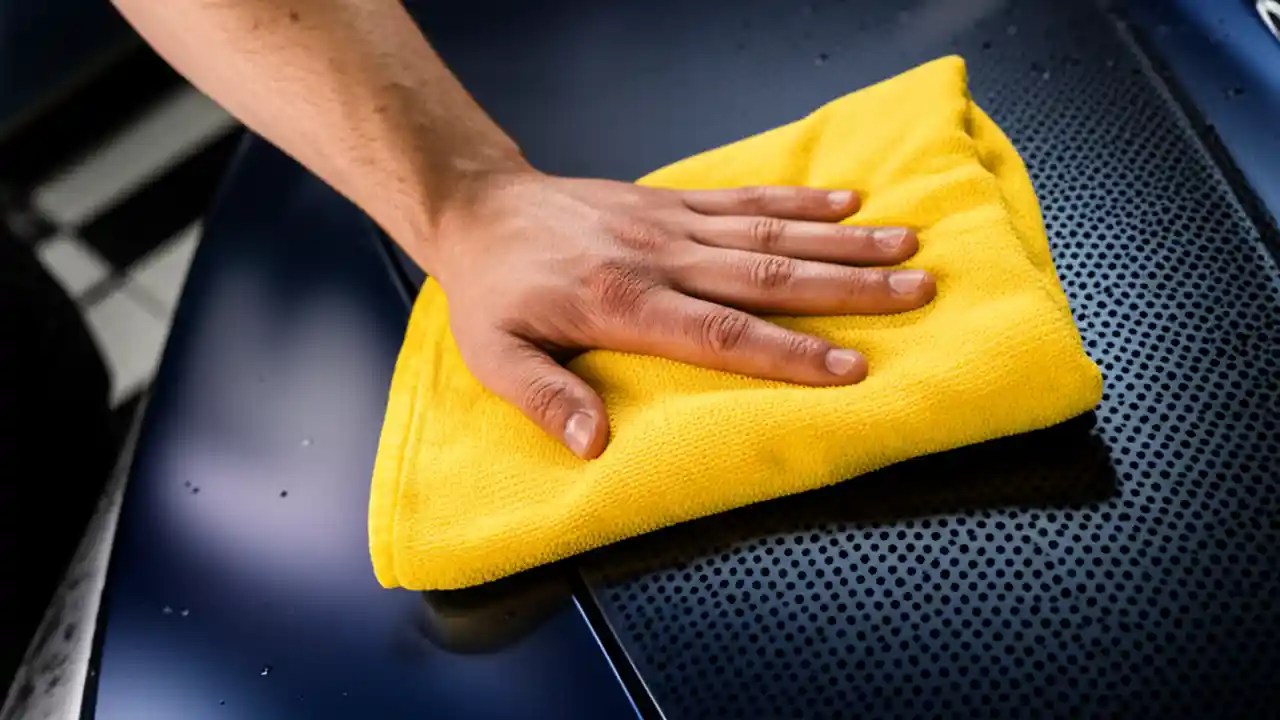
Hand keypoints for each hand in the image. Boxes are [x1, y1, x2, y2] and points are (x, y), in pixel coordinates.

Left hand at [413, 170, 935, 458]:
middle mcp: (659, 258)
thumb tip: (594, 444)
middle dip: (848, 289)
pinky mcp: (671, 201)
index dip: (789, 353)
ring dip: (841, 241)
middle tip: (917, 292)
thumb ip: (545, 398)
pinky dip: (797, 200)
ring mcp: (670, 224)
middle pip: (767, 276)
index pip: (721, 333)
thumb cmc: (493, 291)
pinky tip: (846, 202)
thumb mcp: (496, 357)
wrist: (481, 209)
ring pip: (768, 233)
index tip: (850, 368)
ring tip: (906, 247)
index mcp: (623, 303)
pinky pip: (742, 198)